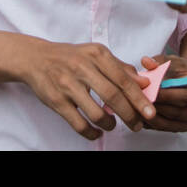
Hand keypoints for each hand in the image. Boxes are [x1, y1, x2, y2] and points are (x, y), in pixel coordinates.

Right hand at [18, 41, 156, 139]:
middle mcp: (83, 67)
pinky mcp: (56, 101)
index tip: (150, 112)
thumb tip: (144, 82)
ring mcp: (68, 85)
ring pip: (96, 113)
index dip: (139, 98)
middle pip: (113, 96)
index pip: (123, 79)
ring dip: (110, 124)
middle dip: (130, 115)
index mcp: (97, 54)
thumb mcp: (96, 54)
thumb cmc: (71, 57)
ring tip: (113, 125)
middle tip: (138, 125)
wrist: (36, 59)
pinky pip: (78, 124)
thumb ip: (120, 68)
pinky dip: (91, 132)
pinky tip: (97, 131)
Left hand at [137, 54, 186, 132]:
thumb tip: (146, 62)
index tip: (146, 91)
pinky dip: (154, 122)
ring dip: (152, 116)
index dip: (164, 95)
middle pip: (176, 111)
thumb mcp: (174, 61)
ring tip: (136, 108)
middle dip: (155, 106)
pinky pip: (167, 128)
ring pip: (170, 122)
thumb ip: (160, 60)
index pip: (183, 96)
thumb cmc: (183, 70)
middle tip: (137, 102)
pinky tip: (142, 115)